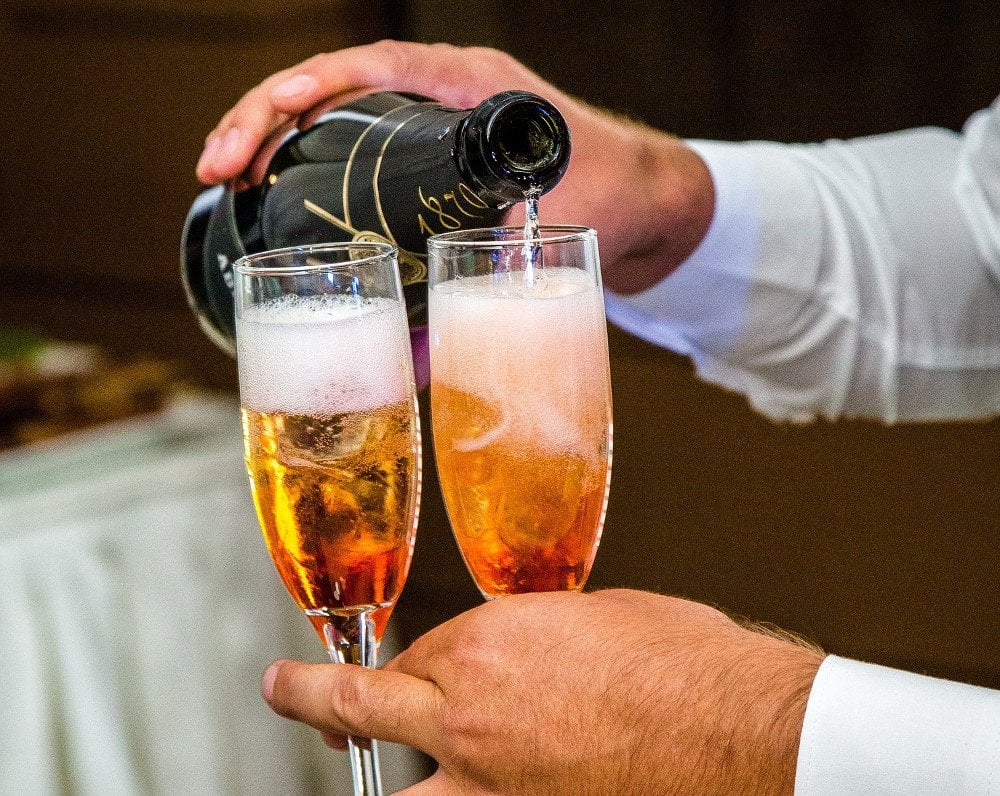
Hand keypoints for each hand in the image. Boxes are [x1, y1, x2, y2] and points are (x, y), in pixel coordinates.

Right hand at [194, 41, 713, 292]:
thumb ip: (496, 285)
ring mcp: (440, 127)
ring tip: (231, 183)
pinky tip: (287, 199)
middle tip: (217, 169)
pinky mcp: (440, 163)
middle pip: (336, 87)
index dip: (305, 91)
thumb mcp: (562, 230)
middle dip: (266, 119)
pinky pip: (365, 149)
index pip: (370, 67)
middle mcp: (448, 97)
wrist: (655, 203)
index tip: (258, 128)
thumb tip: (419, 361)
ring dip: (282, 141)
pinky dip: (320, 166)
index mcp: (473, 87)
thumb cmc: (623, 197)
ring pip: (343, 117)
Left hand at [262, 589, 822, 794]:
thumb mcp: (601, 619)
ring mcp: (488, 788)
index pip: (420, 653)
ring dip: (366, 764)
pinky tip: (454, 792)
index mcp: (488, 648)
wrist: (739, 735)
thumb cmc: (685, 667)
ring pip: (395, 788)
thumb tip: (541, 649)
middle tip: (289, 690)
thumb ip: (545, 636)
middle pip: (364, 706)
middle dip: (314, 696)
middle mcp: (470, 719)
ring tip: (339, 747)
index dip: (414, 660)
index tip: (402, 664)